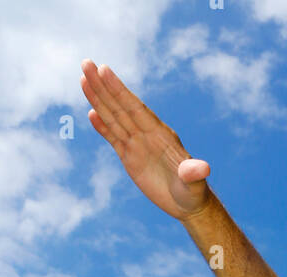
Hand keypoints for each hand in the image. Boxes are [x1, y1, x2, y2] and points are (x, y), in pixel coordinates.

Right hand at [80, 60, 211, 221]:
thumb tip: (203, 169)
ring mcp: (137, 145)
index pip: (135, 108)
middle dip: (102, 86)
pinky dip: (102, 127)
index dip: (119, 90)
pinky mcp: (130, 158)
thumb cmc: (194, 192)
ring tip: (83, 78)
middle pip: (120, 107)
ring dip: (98, 99)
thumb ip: (194, 173)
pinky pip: (113, 138)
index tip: (104, 70)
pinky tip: (91, 112)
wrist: (188, 203)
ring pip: (113, 118)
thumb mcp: (195, 183)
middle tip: (86, 63)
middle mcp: (147, 134)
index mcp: (160, 134)